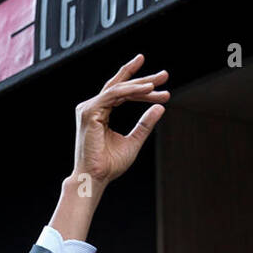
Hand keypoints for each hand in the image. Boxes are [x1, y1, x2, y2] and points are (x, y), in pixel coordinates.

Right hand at [72, 55, 168, 191]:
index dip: (141, 86)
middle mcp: (92, 108)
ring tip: (159, 83)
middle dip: (143, 79)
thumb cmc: (109, 165)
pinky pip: (113, 95)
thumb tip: (161, 107)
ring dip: (140, 84)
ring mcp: (88, 108)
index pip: (122, 93)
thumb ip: (145, 124)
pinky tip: (147, 90)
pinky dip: (131, 91)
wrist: (95, 177)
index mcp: (100, 113)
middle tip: (164, 75)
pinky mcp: (89, 112)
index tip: (162, 84)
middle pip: (120, 86)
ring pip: (118, 88)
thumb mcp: (134, 140)